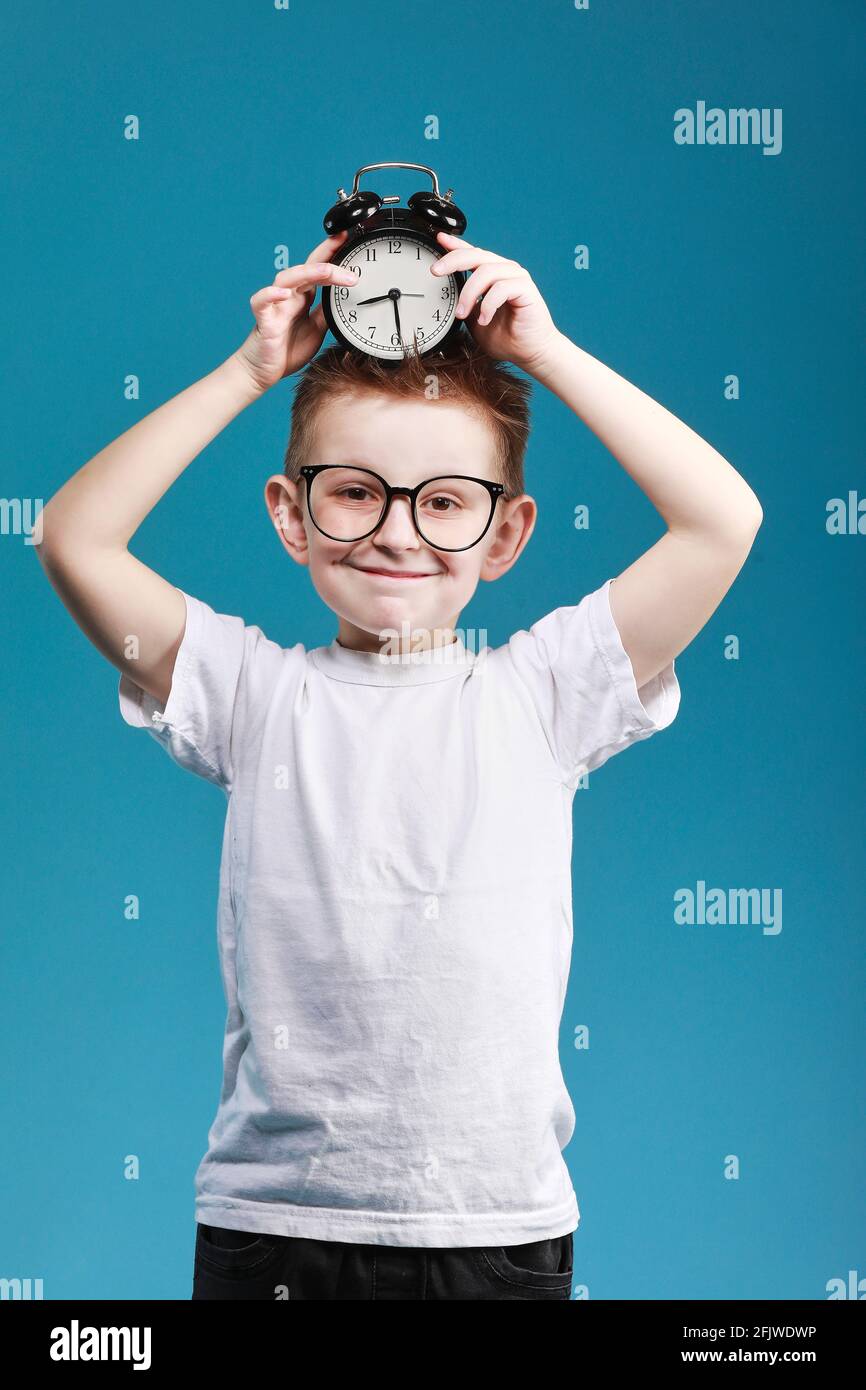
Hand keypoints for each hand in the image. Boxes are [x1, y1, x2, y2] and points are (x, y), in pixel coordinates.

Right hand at [233, 231, 357, 393]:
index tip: (347, 238)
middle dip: (326, 258)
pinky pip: (262, 302)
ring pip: (287, 279)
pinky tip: (283, 293)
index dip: (331, 252)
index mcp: (303, 297)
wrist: (264, 371)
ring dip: (307, 272)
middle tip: (347, 254)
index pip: (318, 269)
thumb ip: (327, 312)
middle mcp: (289, 296)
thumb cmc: (287, 348)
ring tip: (327, 271)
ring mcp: (275, 306)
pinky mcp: (263, 320)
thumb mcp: (317, 329)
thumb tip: (345, 298)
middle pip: (307, 269)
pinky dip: (271, 295)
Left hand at [430, 231, 562, 373]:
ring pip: (486, 271)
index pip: (472, 253)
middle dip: (453, 260)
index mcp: (492, 274)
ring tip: (462, 314)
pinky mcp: (526, 289)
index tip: (438, 239)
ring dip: (469, 293)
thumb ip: (464, 303)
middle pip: (476, 254)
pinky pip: (501, 288)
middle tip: (435, 272)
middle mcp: (505, 270)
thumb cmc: (506, 337)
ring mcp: (517, 277)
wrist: (529, 352)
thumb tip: (445, 294)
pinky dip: (488, 304)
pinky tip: (485, 319)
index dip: (455, 245)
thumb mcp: (474, 318)